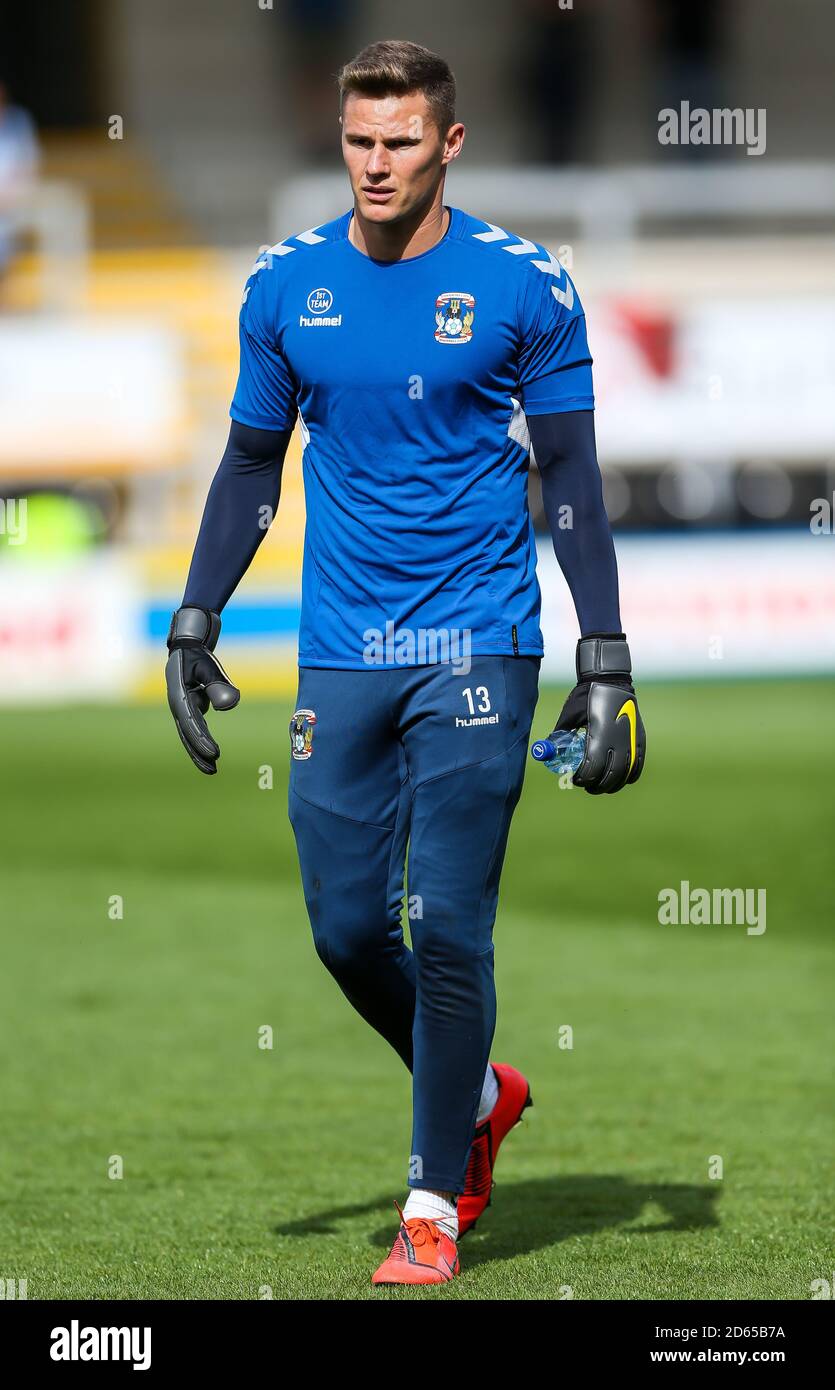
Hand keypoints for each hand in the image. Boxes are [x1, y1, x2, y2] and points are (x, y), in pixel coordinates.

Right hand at [165, 606, 239, 773]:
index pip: (192, 723)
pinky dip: (201, 742)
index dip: (202, 740)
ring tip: (212, 769)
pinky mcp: (187, 709)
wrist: (186, 647)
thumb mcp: (209, 666)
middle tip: (213, 770)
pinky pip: (194, 729)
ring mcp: (181, 708)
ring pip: (189, 735)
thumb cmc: (198, 656)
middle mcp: (177, 705)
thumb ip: (217, 684)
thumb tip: (229, 705)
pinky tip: (211, 754)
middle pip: (187, 734)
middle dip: (199, 753)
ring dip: (199, 752)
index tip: (215, 754)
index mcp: (179, 695)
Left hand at [553, 633, 645, 793]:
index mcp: (598, 735)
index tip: (576, 780)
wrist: (611, 681)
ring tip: (602, 786)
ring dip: (613, 784)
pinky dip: (629, 776)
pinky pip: (637, 765)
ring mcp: (631, 740)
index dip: (583, 778)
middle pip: (609, 775)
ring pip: (625, 774)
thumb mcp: (568, 717)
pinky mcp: (639, 739)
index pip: (592, 768)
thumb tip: (549, 756)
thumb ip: (559, 738)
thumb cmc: (585, 698)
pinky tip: (620, 779)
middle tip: (587, 786)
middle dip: (596, 785)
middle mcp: (617, 740)